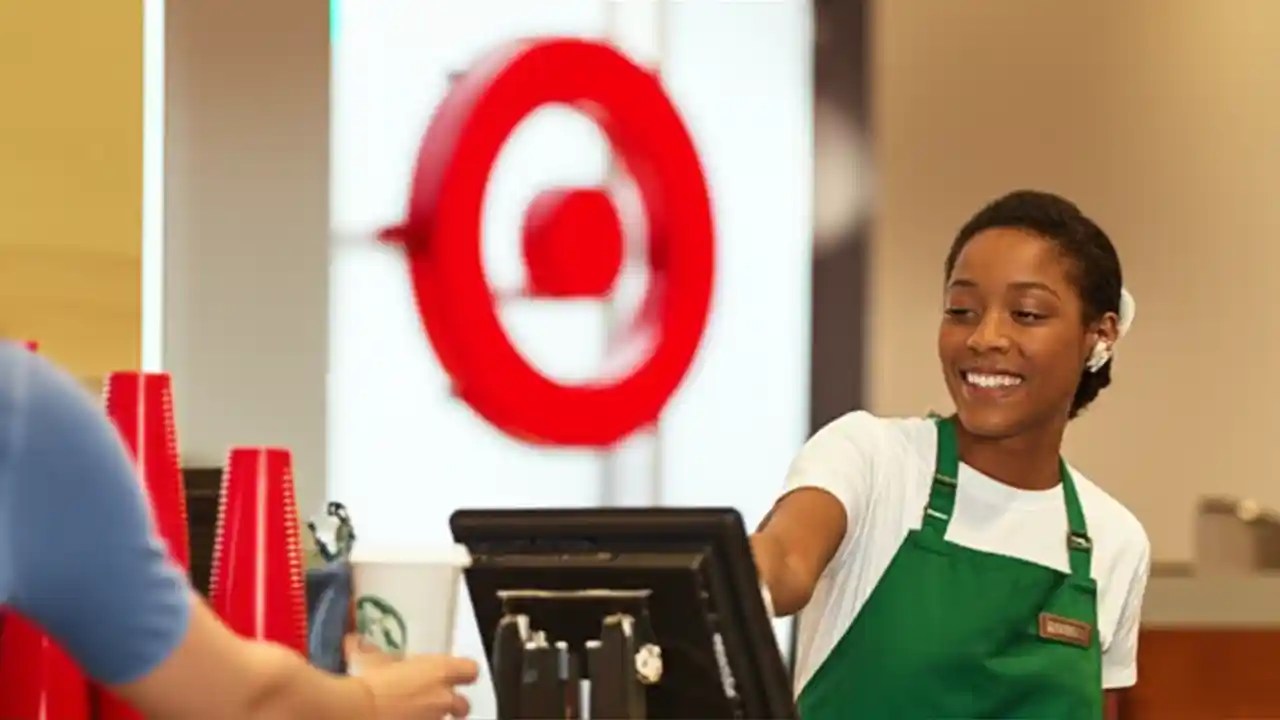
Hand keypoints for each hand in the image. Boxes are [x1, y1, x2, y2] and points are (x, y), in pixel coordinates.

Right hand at [345, 636, 479, 718]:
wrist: (356, 713)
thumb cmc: (368, 680)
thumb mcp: (370, 660)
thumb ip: (372, 652)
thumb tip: (357, 642)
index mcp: (440, 671)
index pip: (470, 670)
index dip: (462, 672)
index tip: (451, 673)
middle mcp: (443, 698)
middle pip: (463, 705)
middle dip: (453, 705)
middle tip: (433, 702)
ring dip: (432, 717)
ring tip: (411, 714)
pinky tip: (399, 719)